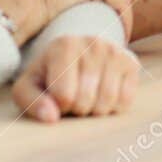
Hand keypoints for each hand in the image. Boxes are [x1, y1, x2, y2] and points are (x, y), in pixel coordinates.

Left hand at [13, 35, 138, 119]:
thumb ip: (32, 102)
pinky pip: (125, 101)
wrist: (77, 54)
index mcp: (64, 45)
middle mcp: (93, 43)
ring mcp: (115, 52)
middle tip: (73, 98)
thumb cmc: (50, 75)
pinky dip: (113, 107)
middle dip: (76, 109)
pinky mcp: (131, 63)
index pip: (64, 96)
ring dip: (95, 110)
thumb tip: (51, 117)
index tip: (56, 96)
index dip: (58, 106)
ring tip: (88, 97)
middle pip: (86, 100)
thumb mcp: (30, 85)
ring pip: (107, 102)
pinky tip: (103, 95)